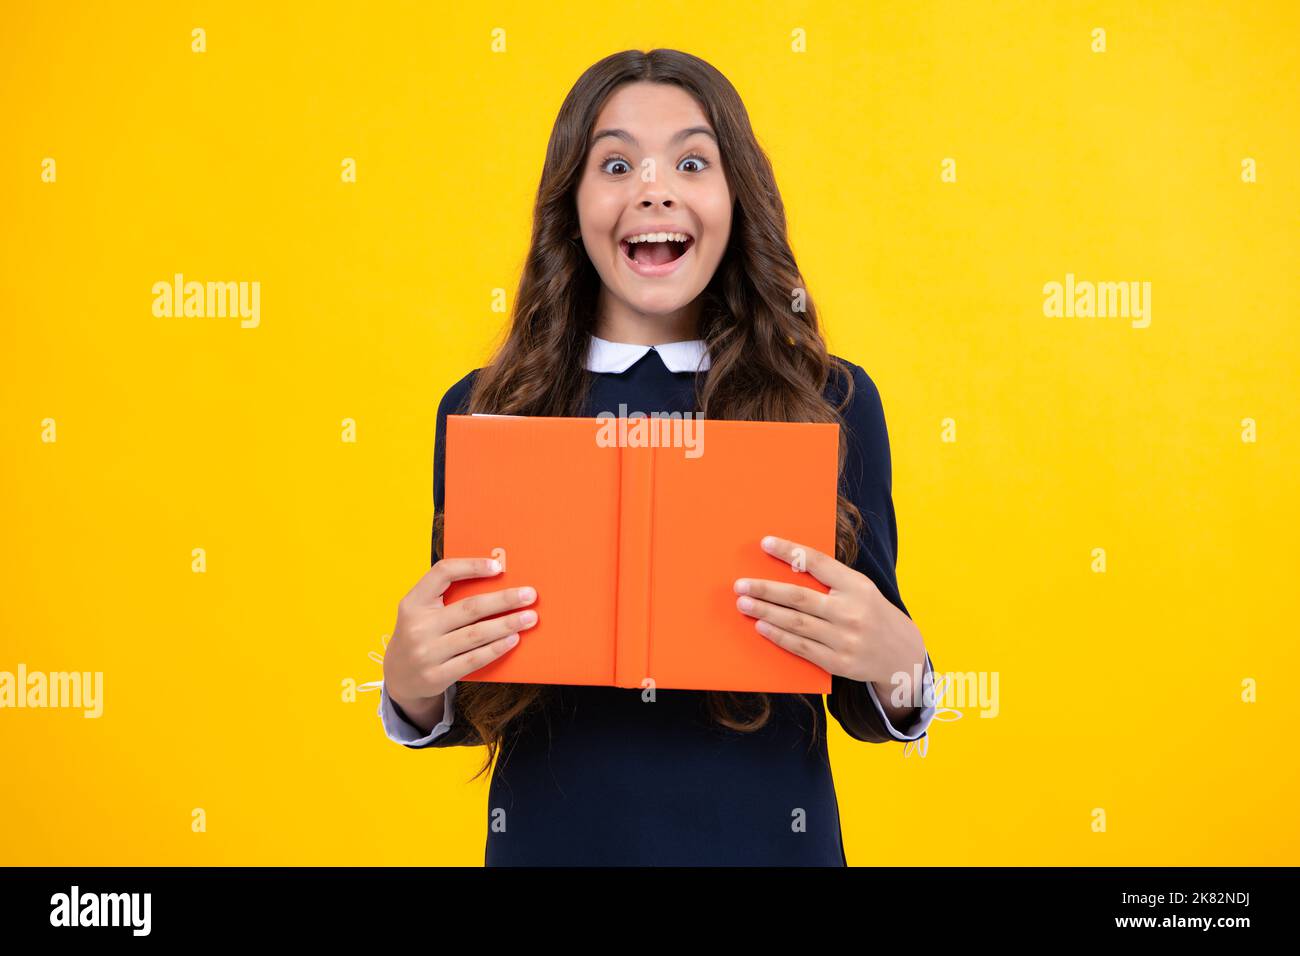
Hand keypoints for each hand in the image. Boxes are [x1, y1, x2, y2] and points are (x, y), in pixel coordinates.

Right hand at [385, 557, 538, 717]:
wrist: (398, 676)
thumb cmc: (420, 634)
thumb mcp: (421, 610)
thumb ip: (445, 595)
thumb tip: (494, 576)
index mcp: (413, 602)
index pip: (442, 573)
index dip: (471, 566)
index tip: (498, 566)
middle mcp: (418, 626)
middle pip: (469, 607)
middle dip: (504, 600)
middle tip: (530, 595)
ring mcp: (426, 653)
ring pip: (476, 634)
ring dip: (507, 624)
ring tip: (529, 618)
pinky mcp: (436, 676)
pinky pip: (474, 659)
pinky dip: (496, 648)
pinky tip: (513, 639)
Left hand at [734, 535, 926, 710]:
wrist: (902, 654)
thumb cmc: (871, 613)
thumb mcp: (860, 589)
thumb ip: (830, 579)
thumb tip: (788, 563)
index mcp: (857, 586)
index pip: (818, 563)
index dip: (790, 551)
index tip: (765, 543)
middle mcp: (851, 612)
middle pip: (799, 597)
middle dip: (766, 590)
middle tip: (740, 585)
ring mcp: (845, 639)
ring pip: (796, 623)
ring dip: (766, 612)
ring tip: (744, 604)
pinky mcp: (839, 662)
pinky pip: (801, 647)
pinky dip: (779, 636)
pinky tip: (762, 626)